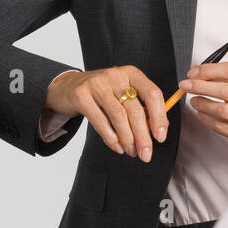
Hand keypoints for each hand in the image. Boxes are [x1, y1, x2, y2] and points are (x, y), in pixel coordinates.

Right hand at [43, 66, 167, 161]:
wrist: (67, 87)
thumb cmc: (102, 94)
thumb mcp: (122, 94)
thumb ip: (140, 107)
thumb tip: (156, 132)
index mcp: (131, 73)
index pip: (152, 94)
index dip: (159, 117)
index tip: (160, 137)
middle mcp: (115, 75)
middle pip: (135, 109)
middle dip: (143, 136)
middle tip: (146, 154)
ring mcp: (97, 84)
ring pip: (119, 117)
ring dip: (128, 139)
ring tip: (131, 152)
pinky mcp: (81, 95)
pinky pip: (100, 121)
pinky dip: (111, 138)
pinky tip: (117, 147)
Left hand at [179, 61, 227, 154]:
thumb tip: (199, 72)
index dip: (209, 70)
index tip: (194, 72)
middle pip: (224, 90)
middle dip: (200, 86)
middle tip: (186, 85)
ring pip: (222, 110)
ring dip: (203, 104)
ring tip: (194, 100)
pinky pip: (222, 127)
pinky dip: (207, 119)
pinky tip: (201, 113)